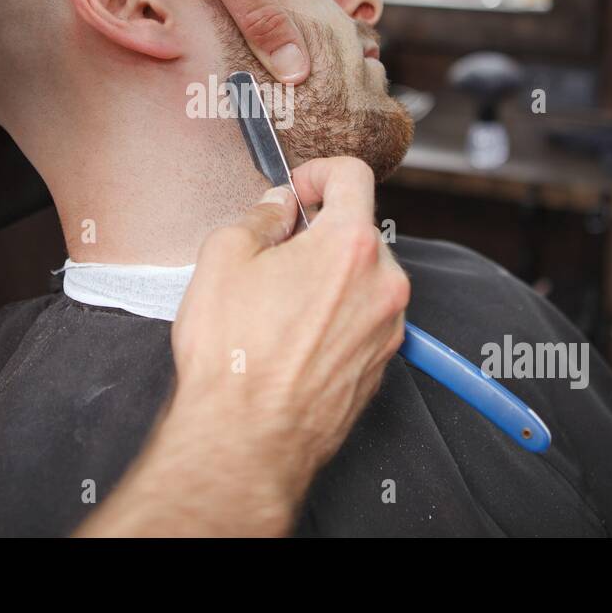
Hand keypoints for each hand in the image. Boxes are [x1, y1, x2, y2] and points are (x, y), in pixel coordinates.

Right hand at [170, 157, 410, 495]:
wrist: (245, 440)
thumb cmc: (232, 356)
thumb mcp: (223, 258)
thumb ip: (259, 217)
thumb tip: (278, 208)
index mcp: (350, 245)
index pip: (354, 175)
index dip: (318, 172)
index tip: (297, 190)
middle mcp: (384, 284)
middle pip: (359, 230)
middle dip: (319, 231)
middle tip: (275, 253)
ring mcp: (388, 328)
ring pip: (363, 277)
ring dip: (329, 276)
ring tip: (279, 304)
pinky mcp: (381, 364)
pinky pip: (363, 318)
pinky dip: (336, 315)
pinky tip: (292, 336)